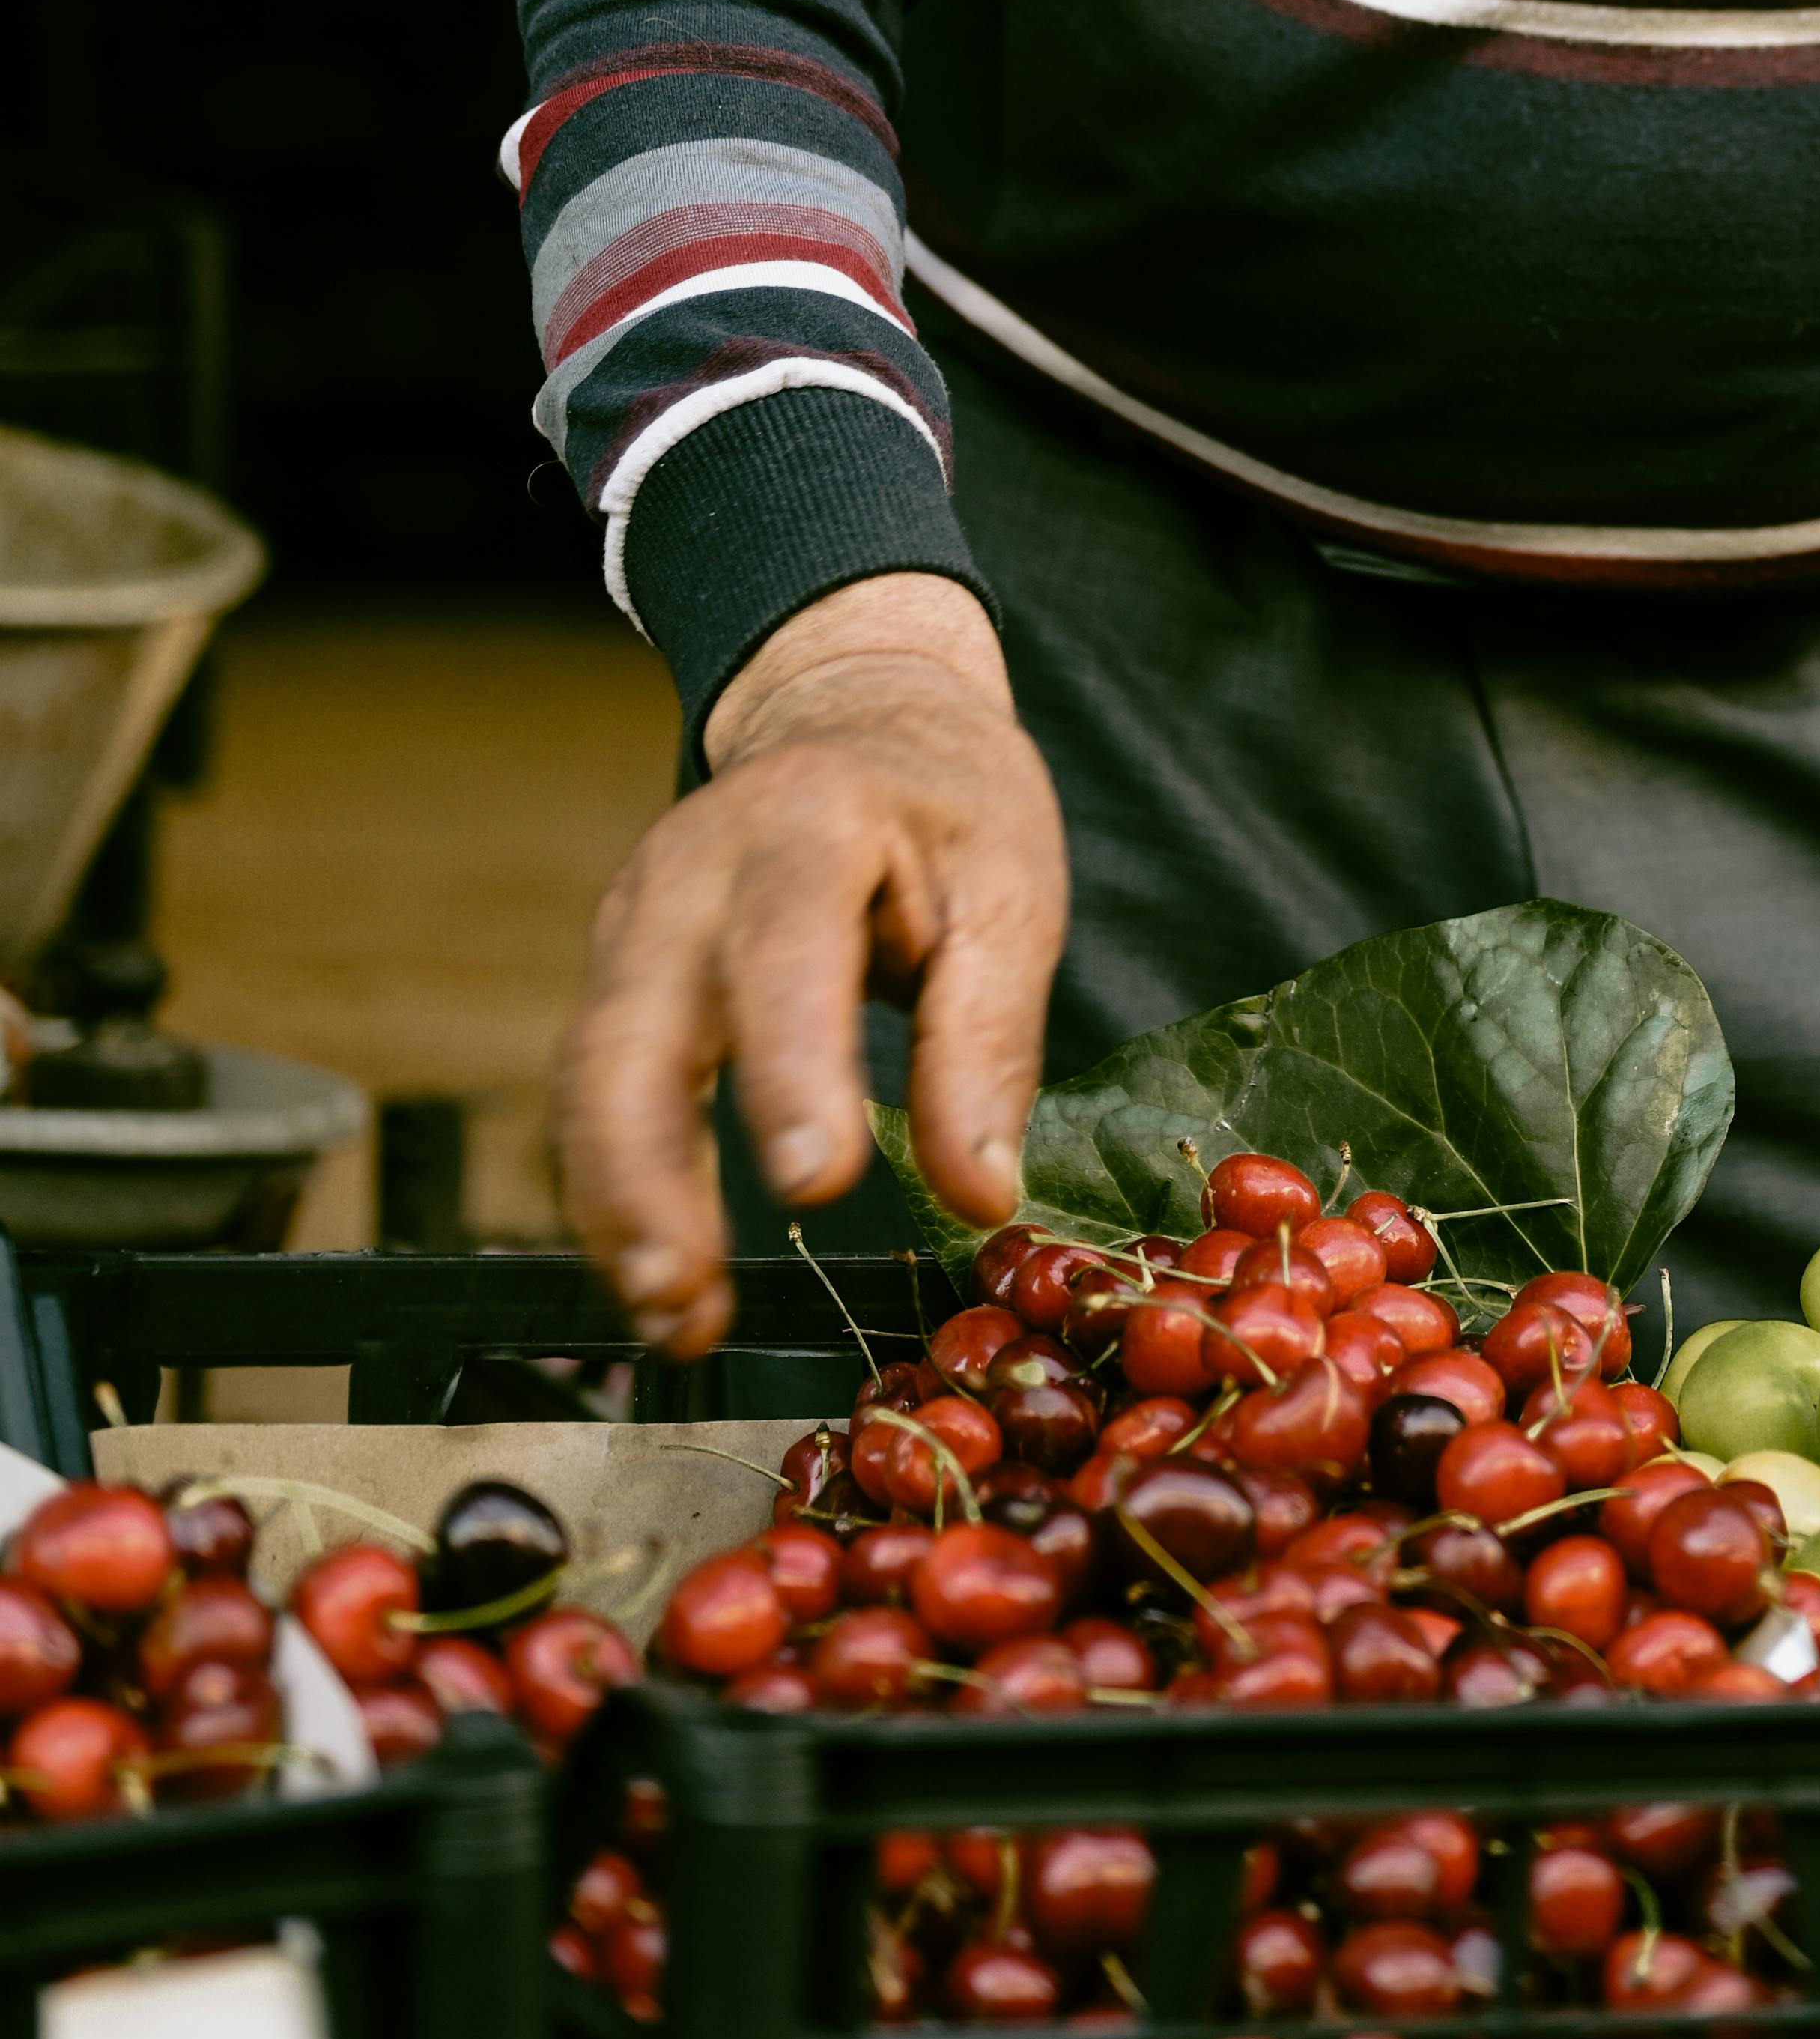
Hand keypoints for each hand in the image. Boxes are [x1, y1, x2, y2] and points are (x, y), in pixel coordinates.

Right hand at [554, 573, 1064, 1360]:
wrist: (857, 718)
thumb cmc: (947, 806)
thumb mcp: (1011, 890)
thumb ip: (987, 1041)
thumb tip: (979, 1193)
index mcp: (805, 828)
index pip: (782, 950)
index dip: (788, 1069)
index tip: (814, 1183)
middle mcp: (687, 878)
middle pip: (632, 1032)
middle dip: (645, 1175)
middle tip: (685, 1293)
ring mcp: (633, 930)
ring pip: (589, 1080)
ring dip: (617, 1210)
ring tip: (677, 1320)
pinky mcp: (619, 980)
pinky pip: (594, 1096)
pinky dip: (616, 1194)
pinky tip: (661, 1280)